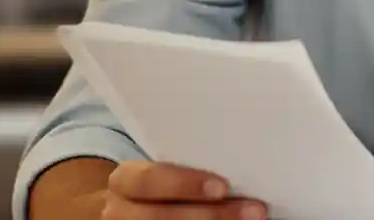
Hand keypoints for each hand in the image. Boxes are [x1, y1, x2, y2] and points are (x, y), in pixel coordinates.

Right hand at [103, 161, 268, 219]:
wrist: (121, 210)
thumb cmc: (153, 183)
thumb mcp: (154, 169)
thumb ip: (183, 164)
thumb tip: (240, 159)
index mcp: (124, 180)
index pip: (149, 179)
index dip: (185, 184)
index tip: (223, 186)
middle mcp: (119, 211)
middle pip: (161, 216)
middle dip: (210, 215)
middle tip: (254, 210)